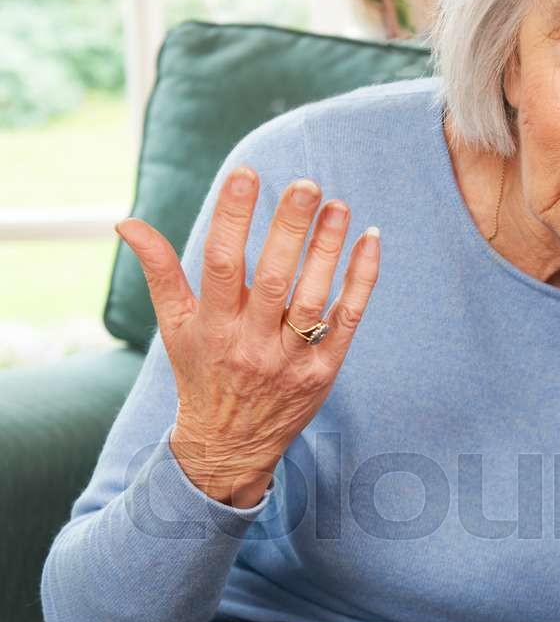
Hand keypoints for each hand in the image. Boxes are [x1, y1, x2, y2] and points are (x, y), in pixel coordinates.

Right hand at [115, 166, 379, 504]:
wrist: (230, 446)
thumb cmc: (201, 374)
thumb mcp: (175, 326)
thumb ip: (159, 271)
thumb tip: (127, 222)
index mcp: (213, 328)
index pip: (221, 264)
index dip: (233, 217)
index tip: (247, 175)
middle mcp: (252, 344)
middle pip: (272, 278)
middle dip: (290, 230)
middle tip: (307, 186)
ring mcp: (291, 360)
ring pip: (313, 297)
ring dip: (328, 249)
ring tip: (337, 206)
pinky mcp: (323, 371)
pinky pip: (347, 320)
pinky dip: (361, 280)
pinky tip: (370, 240)